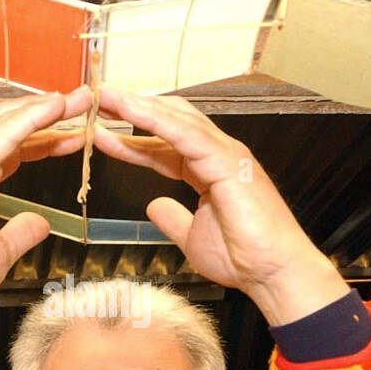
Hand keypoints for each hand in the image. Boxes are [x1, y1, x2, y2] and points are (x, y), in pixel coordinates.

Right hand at [0, 88, 91, 365]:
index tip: (77, 131)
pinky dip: (28, 120)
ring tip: (78, 97)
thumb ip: (20, 233)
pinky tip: (54, 108)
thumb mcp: (1, 251)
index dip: (46, 136)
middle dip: (48, 111)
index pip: (15, 146)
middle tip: (85, 100)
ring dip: (44, 107)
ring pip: (5, 123)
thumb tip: (41, 222)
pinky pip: (0, 139)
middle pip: (11, 125)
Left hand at [92, 88, 349, 324]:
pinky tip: (131, 111)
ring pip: (176, 121)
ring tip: (104, 96)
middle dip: (133, 111)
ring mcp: (225, 154)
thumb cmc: (244, 258)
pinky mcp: (227, 161)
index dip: (132, 139)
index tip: (100, 133)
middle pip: (170, 122)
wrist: (274, 273)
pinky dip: (156, 120)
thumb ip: (174, 219)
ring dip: (138, 107)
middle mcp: (218, 155)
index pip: (164, 146)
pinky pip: (186, 134)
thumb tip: (154, 207)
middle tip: (96, 100)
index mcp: (210, 170)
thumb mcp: (193, 237)